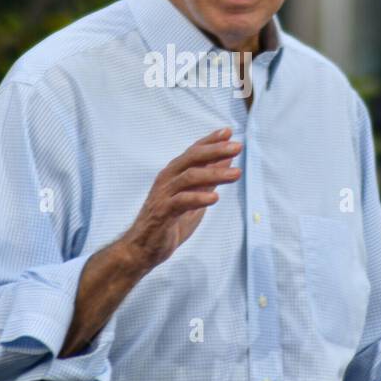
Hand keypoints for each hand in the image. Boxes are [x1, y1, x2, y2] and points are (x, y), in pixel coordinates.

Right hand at [120, 128, 241, 272]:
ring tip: (236, 174)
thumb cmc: (169, 222)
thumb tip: (227, 159)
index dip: (210, 141)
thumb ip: (209, 179)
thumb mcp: (195, 197)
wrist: (142, 248)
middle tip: (237, 147)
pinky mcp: (162, 212)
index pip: (193, 151)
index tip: (228, 132)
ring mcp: (163, 195)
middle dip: (215, 150)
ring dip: (214, 173)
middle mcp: (167, 179)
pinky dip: (198, 198)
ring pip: (189, 177)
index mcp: (174, 174)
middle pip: (192, 158)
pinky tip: (215, 198)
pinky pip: (181, 201)